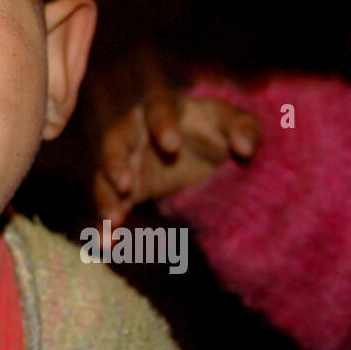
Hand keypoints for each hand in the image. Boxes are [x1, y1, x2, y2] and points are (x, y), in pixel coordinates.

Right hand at [93, 88, 259, 226]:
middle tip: (125, 185)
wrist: (203, 152)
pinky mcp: (125, 189)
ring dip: (106, 197)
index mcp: (162, 106)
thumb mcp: (234, 123)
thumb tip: (245, 149)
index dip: (161, 125)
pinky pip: (109, 204)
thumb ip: (243, 128)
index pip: (157, 108)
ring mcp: (126, 161)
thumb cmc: (215, 129)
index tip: (173, 146)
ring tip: (113, 220)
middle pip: (116, 142)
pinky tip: (106, 243)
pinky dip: (104, 224)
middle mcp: (135, 131)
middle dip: (116, 162)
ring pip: (105, 176)